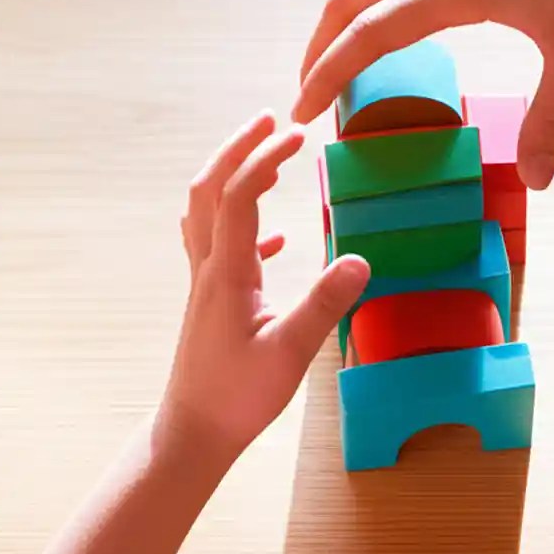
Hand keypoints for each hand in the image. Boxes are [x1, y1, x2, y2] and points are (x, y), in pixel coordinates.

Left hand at [159, 112, 370, 460]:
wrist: (194, 433)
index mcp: (226, 273)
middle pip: (208, 190)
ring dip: (232, 178)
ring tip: (267, 158)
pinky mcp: (212, 303)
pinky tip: (279, 244)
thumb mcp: (290, 352)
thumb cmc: (237, 397)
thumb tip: (360, 259)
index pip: (238, 195)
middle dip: (236, 149)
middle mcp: (208, 269)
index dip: (264, 157)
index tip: (298, 133)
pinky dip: (246, 228)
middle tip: (269, 121)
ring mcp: (205, 285)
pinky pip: (220, 248)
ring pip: (205, 213)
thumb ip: (324, 304)